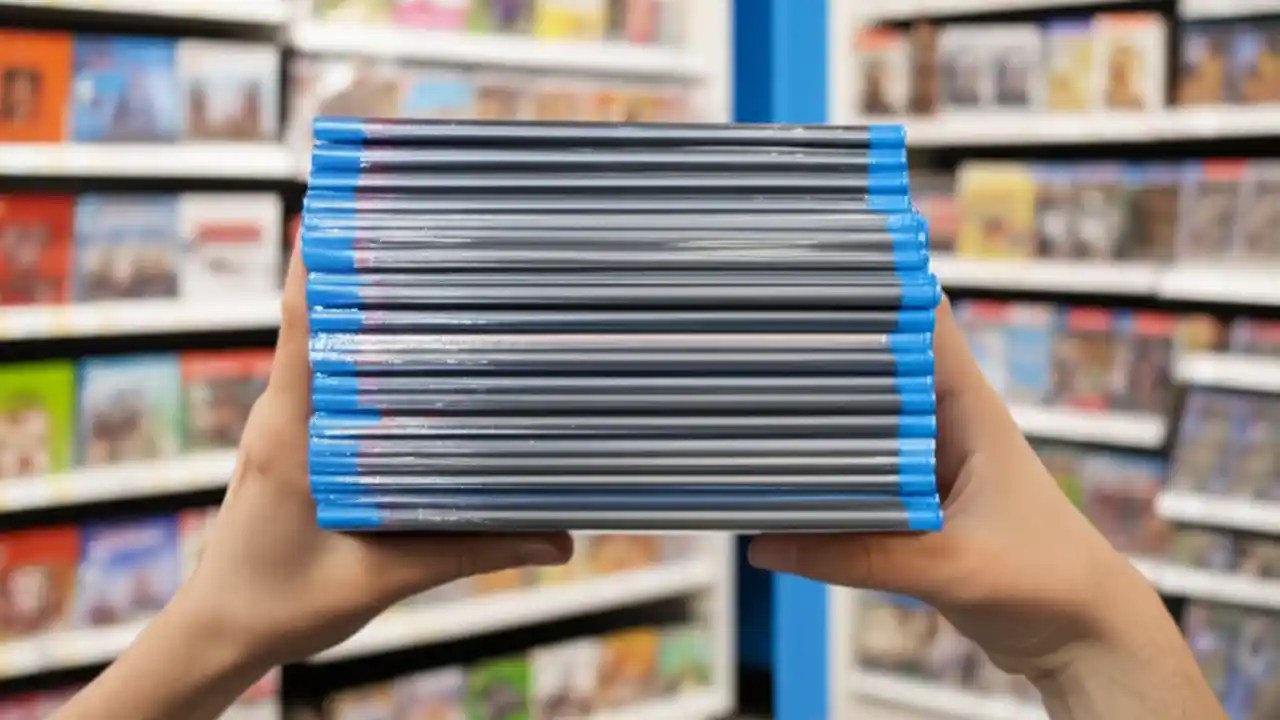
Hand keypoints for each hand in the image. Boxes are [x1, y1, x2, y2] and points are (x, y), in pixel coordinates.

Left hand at [175, 246, 573, 667]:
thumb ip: (470, 551)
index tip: (356, 199)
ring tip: (429, 275)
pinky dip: (361, 350)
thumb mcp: (385, 578)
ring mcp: (282, 421)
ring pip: (321, 343)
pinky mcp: (291, 437)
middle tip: (426, 228)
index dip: (323, 254)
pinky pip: (324, 375)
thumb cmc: (285, 606)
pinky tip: (408, 353)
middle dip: (364, 264)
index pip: (303, 317)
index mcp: (294, 431)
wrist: (223, 632)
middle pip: (318, 313)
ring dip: (364, 307)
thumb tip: (559, 538)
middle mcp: (281, 411)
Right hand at [747, 299, 1222, 717]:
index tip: (804, 281)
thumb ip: (857, 555)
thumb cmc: (1046, 580)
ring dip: (814, 423)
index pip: (917, 315)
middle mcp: (941, 419)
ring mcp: (924, 458)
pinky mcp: (911, 498)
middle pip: (870, 365)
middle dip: (818, 359)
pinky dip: (822, 475)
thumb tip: (766, 545)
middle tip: (749, 354)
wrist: (1080, 634)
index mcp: (965, 405)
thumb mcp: (948, 566)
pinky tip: (778, 481)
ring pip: (858, 422)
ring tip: (748, 414)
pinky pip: (855, 473)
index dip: (868, 288)